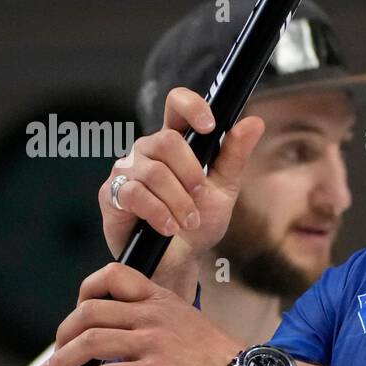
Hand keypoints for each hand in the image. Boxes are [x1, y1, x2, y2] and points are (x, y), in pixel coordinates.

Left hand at [38, 261, 243, 365]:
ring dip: (60, 360)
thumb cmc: (218, 359)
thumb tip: (121, 335)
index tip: (78, 314)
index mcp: (161, 299)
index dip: (85, 292)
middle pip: (89, 312)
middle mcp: (153, 316)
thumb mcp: (187, 322)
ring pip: (90, 342)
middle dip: (64, 334)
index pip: (112, 276)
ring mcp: (152, 344)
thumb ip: (155, 320)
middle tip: (57, 352)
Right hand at [99, 87, 264, 281]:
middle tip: (201, 197)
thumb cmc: (199, 222)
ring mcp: (126, 170)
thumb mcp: (224, 189)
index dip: (191, 106)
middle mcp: (148, 150)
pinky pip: (134, 194)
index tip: (210, 126)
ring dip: (178, 201)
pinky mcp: (111, 194)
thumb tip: (254, 122)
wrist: (180, 260)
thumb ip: (235, 155)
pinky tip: (168, 227)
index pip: (177, 105)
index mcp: (177, 142)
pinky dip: (158, 213)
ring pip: (153, 172)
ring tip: (188, 221)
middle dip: (190, 173)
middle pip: (166, 141)